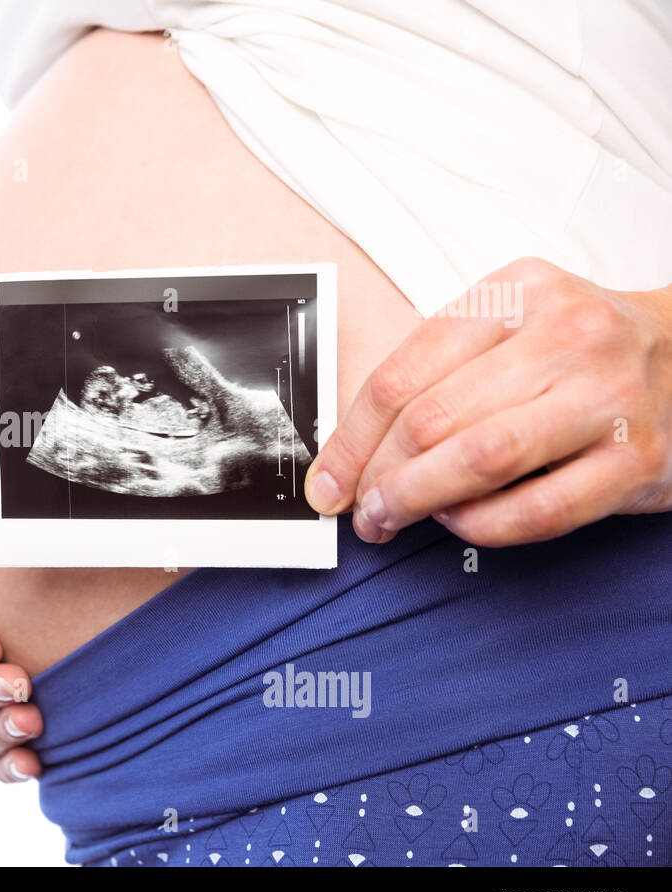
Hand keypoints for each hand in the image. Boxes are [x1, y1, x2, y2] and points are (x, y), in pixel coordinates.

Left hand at [304, 258, 671, 545]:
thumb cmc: (582, 350)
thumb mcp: (510, 327)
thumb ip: (438, 372)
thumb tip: (352, 448)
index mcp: (515, 294)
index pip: (402, 374)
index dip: (349, 440)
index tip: (327, 482)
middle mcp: (565, 336)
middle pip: (431, 419)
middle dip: (377, 479)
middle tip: (360, 511)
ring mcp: (606, 398)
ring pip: (480, 460)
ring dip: (417, 502)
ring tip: (393, 519)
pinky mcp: (636, 460)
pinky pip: (537, 510)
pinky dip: (482, 525)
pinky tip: (460, 521)